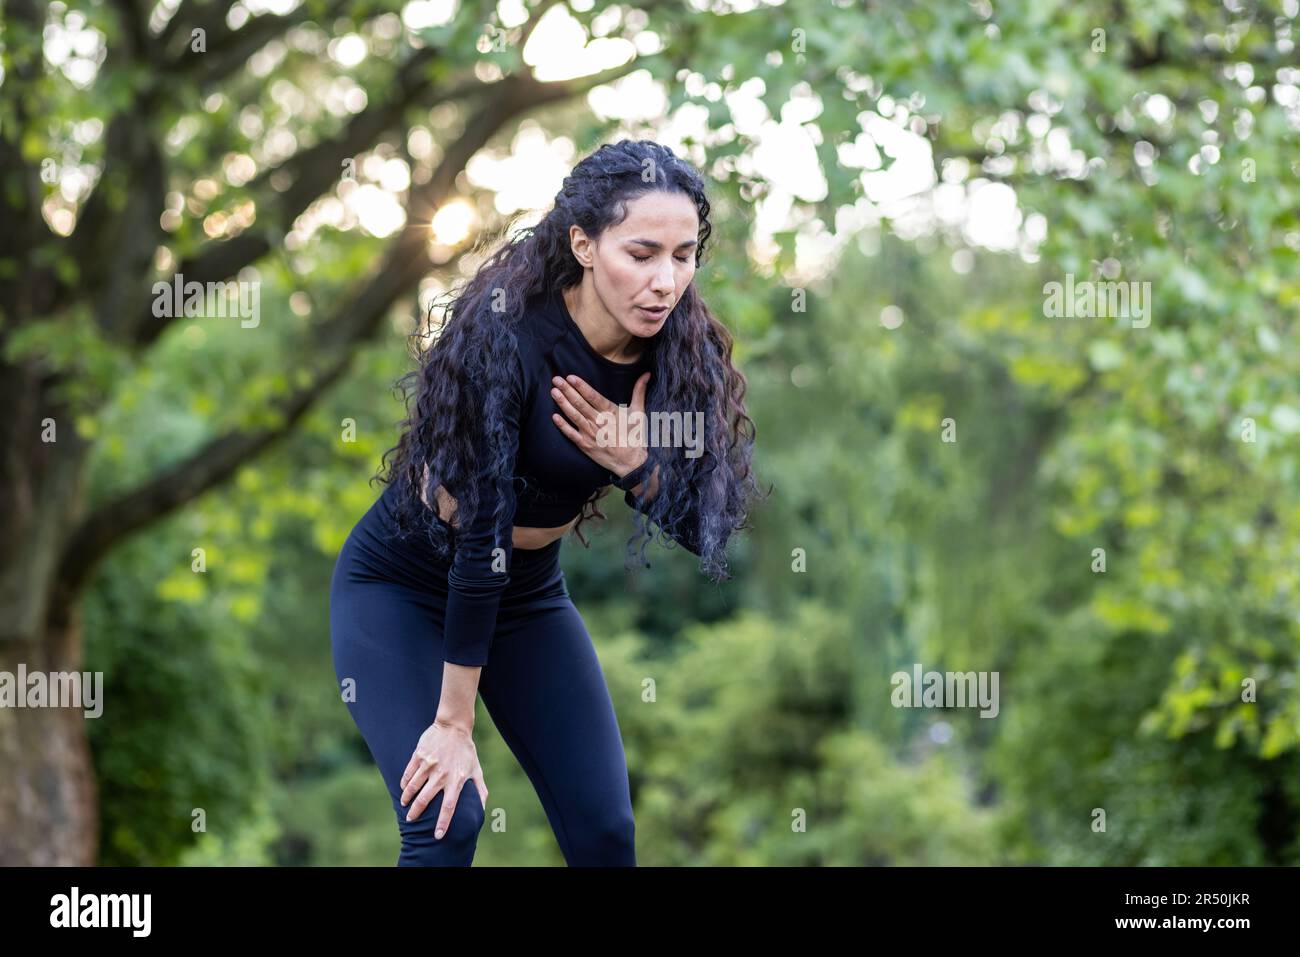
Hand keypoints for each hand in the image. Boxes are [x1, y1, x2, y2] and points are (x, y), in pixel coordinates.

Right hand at [398, 718, 487, 836]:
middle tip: (411, 820)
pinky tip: (403, 788)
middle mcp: (441, 774)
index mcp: (456, 780)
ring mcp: (428, 764)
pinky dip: (404, 784)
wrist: (454, 727)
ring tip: (405, 805)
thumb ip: (480, 790)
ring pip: (412, 788)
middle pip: (424, 800)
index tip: (437, 835)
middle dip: (415, 813)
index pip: (449, 807)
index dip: (443, 823)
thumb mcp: (476, 770)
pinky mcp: (418, 756)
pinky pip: (407, 774)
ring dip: (406, 799)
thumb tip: (483, 809)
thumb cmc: (466, 751)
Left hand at [550, 371, 650, 478]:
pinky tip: (554, 417)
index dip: (582, 387)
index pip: (594, 397)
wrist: (630, 462)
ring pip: (574, 416)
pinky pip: (571, 434)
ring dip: (563, 403)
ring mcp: (591, 434)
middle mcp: (600, 422)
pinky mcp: (585, 445)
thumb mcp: (639, 412)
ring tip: (554, 392)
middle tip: (556, 379)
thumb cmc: (635, 435)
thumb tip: (647, 374)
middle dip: (567, 391)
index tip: (571, 378)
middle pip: (581, 404)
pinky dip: (563, 426)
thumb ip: (639, 391)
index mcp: (611, 413)